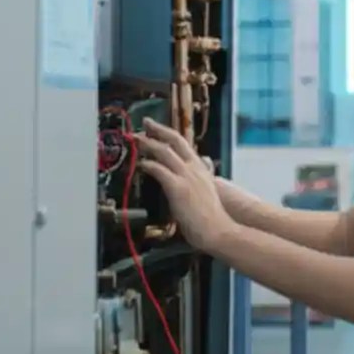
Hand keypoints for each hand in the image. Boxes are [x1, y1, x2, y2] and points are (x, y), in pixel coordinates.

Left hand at [134, 118, 235, 251]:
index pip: (183, 144)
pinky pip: (159, 170)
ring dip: (147, 143)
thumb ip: (199, 181)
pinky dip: (148, 164)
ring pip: (164, 151)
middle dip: (157, 129)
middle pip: (174, 140)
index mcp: (201, 169)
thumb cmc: (211, 218)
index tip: (156, 128)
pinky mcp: (177, 188)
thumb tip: (194, 175)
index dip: (168, 134)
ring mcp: (186, 176)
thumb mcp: (207, 192)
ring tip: (135, 140)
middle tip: (144, 123)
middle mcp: (194, 168)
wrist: (218, 230)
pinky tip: (140, 164)